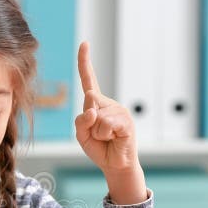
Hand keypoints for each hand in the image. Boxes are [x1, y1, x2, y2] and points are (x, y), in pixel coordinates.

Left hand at [74, 41, 146, 204]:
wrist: (114, 164)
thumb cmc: (99, 147)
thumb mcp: (81, 135)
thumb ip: (81, 121)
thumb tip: (91, 109)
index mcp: (97, 103)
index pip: (89, 79)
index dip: (85, 61)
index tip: (84, 43)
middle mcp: (108, 103)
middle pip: (88, 101)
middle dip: (86, 122)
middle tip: (98, 135)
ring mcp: (119, 110)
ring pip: (96, 116)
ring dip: (96, 132)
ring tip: (107, 138)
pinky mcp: (126, 121)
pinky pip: (105, 124)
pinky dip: (104, 135)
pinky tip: (114, 138)